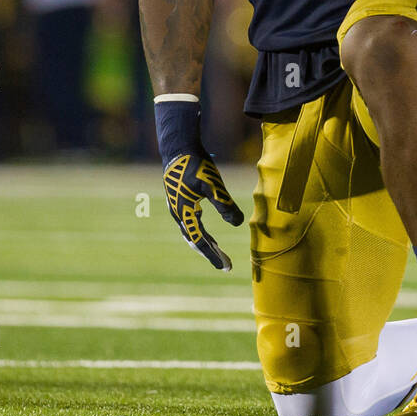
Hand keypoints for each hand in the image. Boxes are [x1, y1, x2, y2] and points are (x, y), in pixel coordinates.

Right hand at [162, 152, 243, 270]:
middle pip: (195, 240)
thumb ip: (224, 204)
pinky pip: (191, 223)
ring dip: (206, 243)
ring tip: (219, 252)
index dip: (213, 255)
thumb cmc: (196, 164)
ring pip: (192, 232)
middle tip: (227, 264)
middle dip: (211, 252)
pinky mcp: (181, 201)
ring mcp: (178, 208)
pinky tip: (208, 234)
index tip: (226, 267)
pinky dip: (201, 232)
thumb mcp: (212, 185)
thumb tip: (238, 223)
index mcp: (184, 213)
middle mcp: (178, 214)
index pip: (199, 241)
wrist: (178, 148)